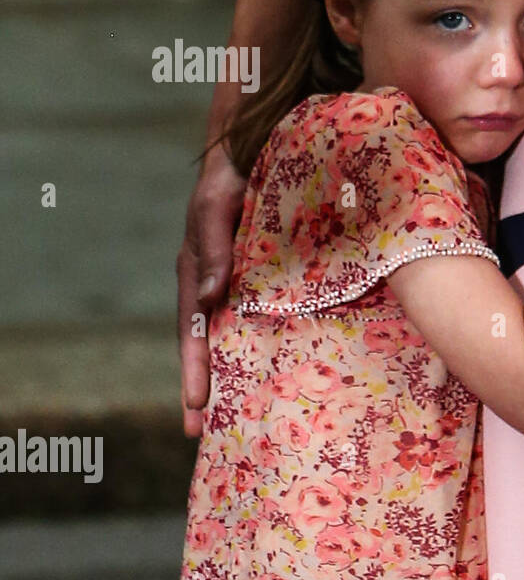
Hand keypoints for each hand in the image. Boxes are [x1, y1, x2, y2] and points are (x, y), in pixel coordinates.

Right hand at [177, 147, 245, 435]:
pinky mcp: (264, 272)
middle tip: (202, 433)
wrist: (257, 146)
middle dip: (204, 387)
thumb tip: (209, 299)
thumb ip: (215, 250)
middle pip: (207, 343)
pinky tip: (274, 369)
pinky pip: (262, 314)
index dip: (193, 370)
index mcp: (196, 272)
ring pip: (233, 334)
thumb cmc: (230, 174)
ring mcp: (237, 280)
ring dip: (234, 372)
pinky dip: (261, 343)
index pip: (192, 331)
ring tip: (234, 415)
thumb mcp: (217, 207)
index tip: (194, 408)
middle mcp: (214, 282)